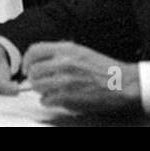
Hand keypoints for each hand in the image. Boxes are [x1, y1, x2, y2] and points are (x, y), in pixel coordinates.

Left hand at [22, 41, 139, 112]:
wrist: (123, 83)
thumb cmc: (105, 69)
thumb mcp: (82, 52)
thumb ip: (61, 54)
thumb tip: (42, 61)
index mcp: (67, 49)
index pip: (34, 50)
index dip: (27, 60)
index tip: (27, 68)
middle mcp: (64, 62)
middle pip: (33, 70)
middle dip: (34, 78)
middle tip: (41, 82)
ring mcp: (65, 80)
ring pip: (37, 86)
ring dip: (41, 90)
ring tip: (51, 91)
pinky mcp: (68, 96)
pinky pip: (46, 99)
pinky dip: (48, 101)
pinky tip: (57, 99)